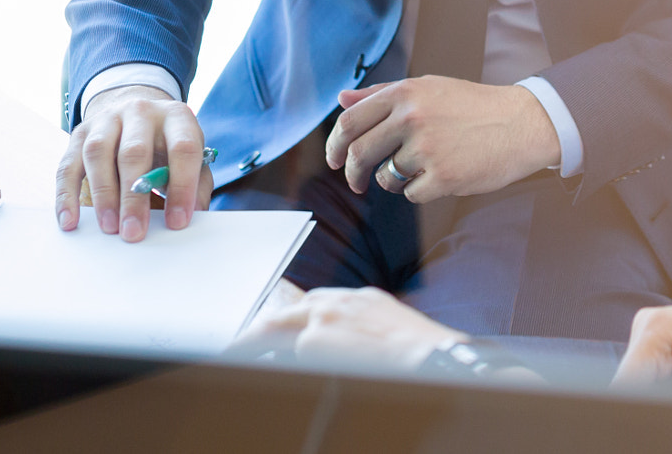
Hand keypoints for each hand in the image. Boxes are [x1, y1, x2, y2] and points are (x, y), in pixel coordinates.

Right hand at [54, 84, 213, 240]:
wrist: (136, 110)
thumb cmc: (167, 144)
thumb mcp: (191, 157)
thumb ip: (196, 184)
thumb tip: (194, 217)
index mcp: (176, 116)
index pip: (183, 148)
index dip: (183, 185)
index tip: (177, 222)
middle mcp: (140, 112)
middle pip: (134, 152)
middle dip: (133, 197)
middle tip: (134, 232)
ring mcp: (107, 119)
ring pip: (98, 153)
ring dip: (103, 195)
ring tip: (109, 228)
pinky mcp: (80, 133)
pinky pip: (68, 165)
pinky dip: (67, 196)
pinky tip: (71, 221)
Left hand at [243, 286, 462, 367]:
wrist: (429, 357)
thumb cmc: (419, 351)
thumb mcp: (389, 328)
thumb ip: (361, 327)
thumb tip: (345, 344)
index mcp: (359, 299)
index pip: (315, 303)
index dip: (295, 318)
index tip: (280, 327)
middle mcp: (339, 302)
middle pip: (290, 312)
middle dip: (267, 330)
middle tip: (242, 344)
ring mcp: (324, 318)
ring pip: (290, 334)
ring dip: (277, 348)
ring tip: (249, 357)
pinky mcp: (314, 338)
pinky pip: (294, 354)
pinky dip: (293, 363)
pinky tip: (294, 371)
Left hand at [324, 77, 559, 202]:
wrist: (521, 124)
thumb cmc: (473, 106)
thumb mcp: (427, 89)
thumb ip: (382, 94)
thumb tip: (341, 99)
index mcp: (405, 93)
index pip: (350, 122)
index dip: (334, 145)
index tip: (334, 159)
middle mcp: (411, 118)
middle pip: (358, 153)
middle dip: (352, 173)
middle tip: (357, 182)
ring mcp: (426, 148)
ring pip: (386, 177)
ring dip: (395, 180)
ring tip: (422, 167)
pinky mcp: (442, 176)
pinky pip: (412, 194)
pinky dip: (421, 190)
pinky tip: (442, 174)